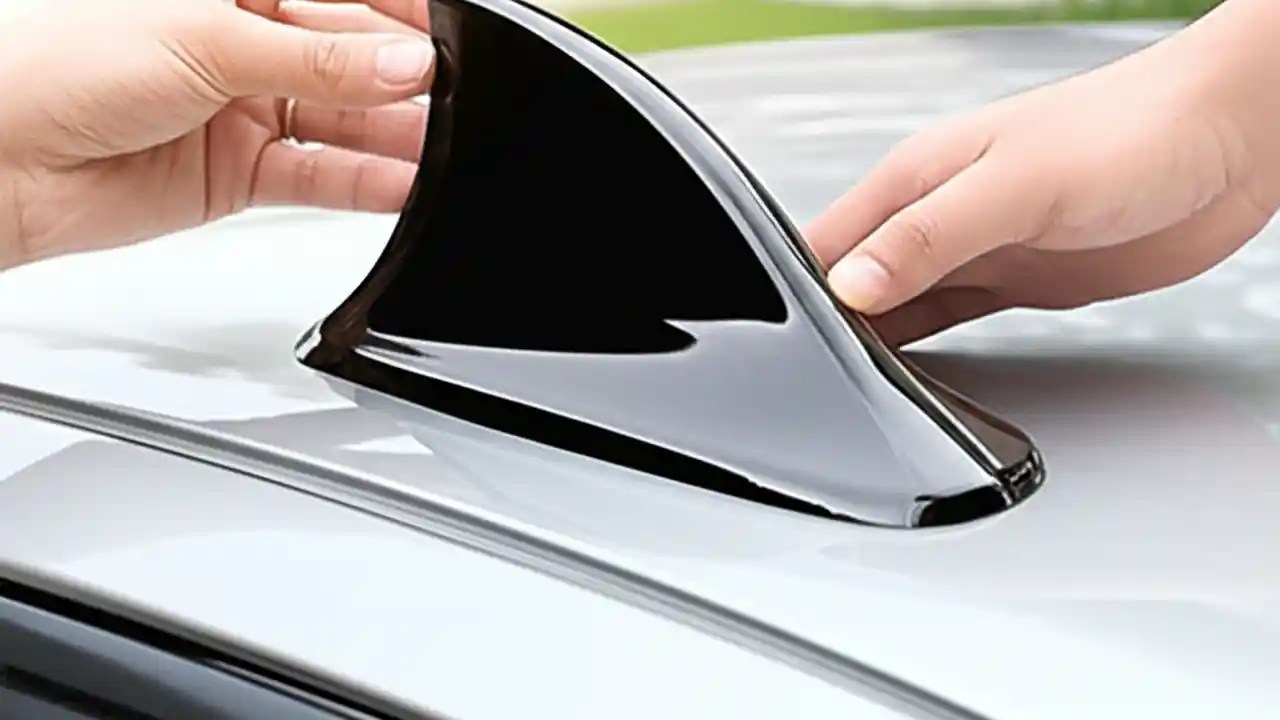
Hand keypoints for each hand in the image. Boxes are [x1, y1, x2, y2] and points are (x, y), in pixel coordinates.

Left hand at [0, 0, 433, 269]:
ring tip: (445, 150)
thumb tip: (403, 66)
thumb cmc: (59, 66)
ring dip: (394, 137)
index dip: (401, 15)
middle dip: (403, 80)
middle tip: (456, 98)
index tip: (455, 38)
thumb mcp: (206, 41)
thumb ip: (316, 60)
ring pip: (341, 120)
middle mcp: (243, 43)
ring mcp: (243, 108)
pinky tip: (405, 185)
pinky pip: (319, 175)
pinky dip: (363, 184)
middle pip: (348, 58)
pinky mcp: (240, 171)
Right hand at [806, 0, 1279, 346]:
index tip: (782, 344)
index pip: (827, 243)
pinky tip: (904, 376)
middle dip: (828, 326)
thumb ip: (928, 239)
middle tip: (811, 384)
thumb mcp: (1016, 186)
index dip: (798, 291)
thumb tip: (852, 287)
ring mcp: (977, 250)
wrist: (1234, 139)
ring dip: (873, 345)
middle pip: (854, 282)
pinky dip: (921, 354)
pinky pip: (947, 322)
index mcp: (918, 180)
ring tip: (846, 392)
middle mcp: (938, 216)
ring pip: (896, 308)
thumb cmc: (1134, 130)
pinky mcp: (1016, 282)